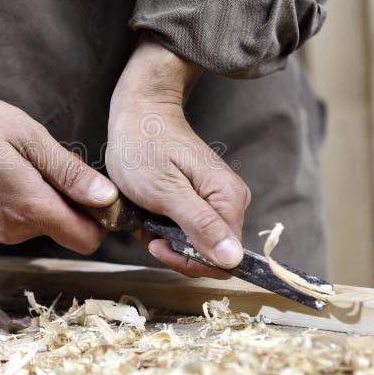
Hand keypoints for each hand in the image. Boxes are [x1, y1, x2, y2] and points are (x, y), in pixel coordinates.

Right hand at [0, 96, 117, 252]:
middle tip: (55, 163)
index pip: (87, 239)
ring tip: (28, 162)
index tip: (96, 188)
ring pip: (50, 225)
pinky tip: (16, 172)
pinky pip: (29, 221)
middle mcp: (17, 230)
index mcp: (30, 207)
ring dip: (53, 198)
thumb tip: (107, 197)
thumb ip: (70, 173)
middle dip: (76, 202)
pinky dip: (34, 201)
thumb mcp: (29, 137)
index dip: (101, 217)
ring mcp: (2, 232)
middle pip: (71, 231)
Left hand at [106, 37, 249, 276]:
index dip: (189, 260)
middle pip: (210, 255)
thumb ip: (200, 226)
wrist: (139, 113)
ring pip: (194, 245)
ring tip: (144, 215)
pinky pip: (186, 230)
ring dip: (164, 238)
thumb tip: (234, 260)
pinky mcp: (201, 200)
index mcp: (229, 200)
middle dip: (174, 250)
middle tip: (146, 228)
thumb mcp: (166, 191)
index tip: (158, 244)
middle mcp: (231, 203)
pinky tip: (147, 212)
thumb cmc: (145, 147)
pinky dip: (162, 227)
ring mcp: (217, 201)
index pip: (224, 259)